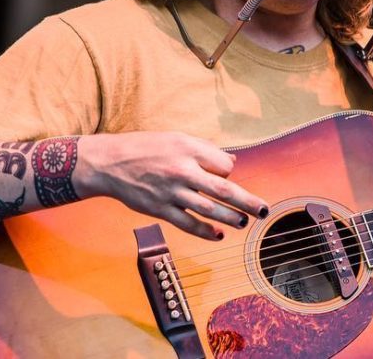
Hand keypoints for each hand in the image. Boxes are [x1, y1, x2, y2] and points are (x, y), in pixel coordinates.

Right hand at [75, 131, 267, 240]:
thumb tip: (232, 161)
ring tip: (243, 222)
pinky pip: (188, 223)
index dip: (228, 171)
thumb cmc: (145, 148)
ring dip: (229, 218)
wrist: (109, 163)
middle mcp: (182, 171)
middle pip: (223, 189)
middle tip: (264, 211)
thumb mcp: (176, 138)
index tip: (225, 173)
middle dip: (247, 202)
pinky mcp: (160, 209)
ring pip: (208, 209)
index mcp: (189, 149)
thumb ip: (205, 150)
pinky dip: (205, 231)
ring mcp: (172, 192)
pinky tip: (218, 235)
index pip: (223, 165)